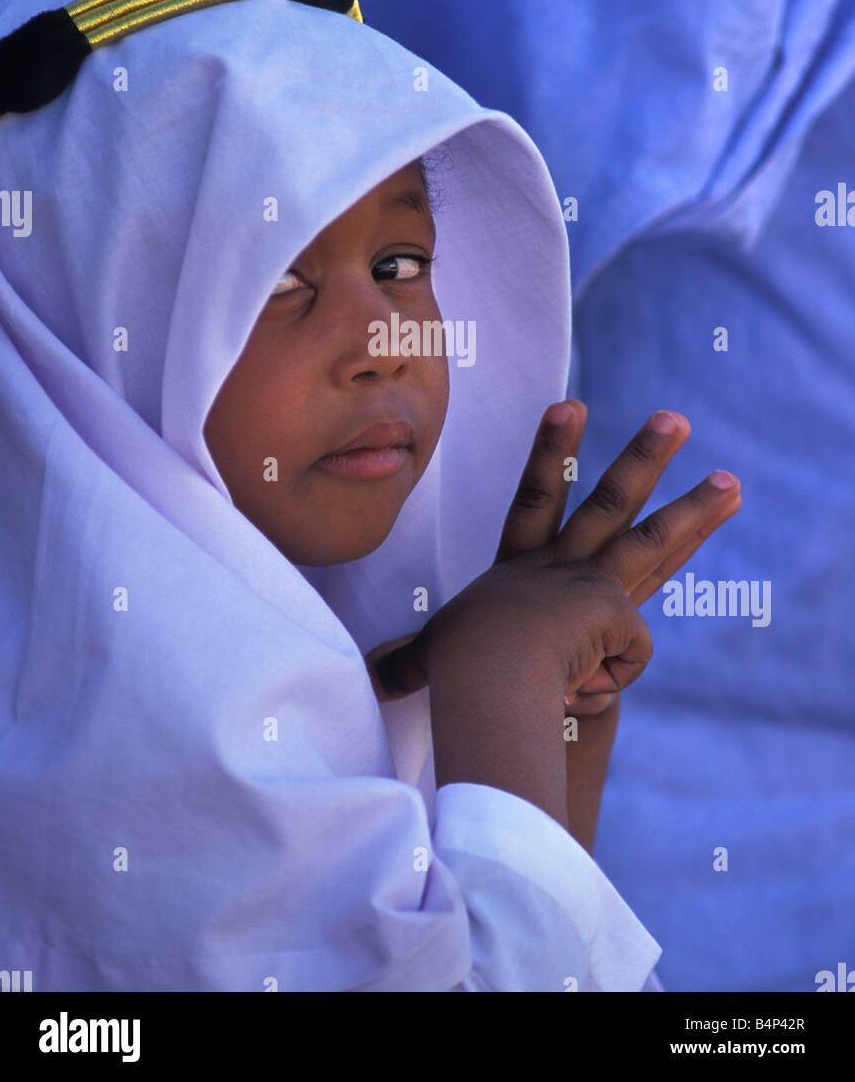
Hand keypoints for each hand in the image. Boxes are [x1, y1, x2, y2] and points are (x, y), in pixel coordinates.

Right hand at [366, 401, 740, 710]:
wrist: (484, 679)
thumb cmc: (455, 670)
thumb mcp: (431, 660)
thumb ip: (408, 663)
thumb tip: (370, 676)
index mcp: (520, 570)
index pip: (536, 499)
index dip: (553, 452)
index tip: (571, 404)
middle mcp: (561, 566)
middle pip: (610, 501)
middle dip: (644, 458)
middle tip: (676, 419)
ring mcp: (592, 584)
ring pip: (654, 541)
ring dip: (694, 509)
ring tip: (731, 482)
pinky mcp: (615, 612)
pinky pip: (630, 655)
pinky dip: (610, 680)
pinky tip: (582, 698)